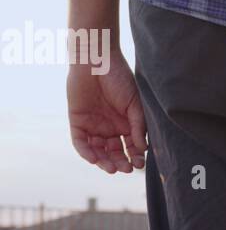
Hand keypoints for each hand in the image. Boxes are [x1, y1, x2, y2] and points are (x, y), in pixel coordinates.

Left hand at [66, 49, 145, 173]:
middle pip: (114, 152)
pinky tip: (94, 159)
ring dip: (104, 161)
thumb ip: (138, 126)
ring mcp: (93, 126)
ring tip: (112, 168)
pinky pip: (80, 142)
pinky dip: (86, 152)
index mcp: (126, 125)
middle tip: (126, 169)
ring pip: (97, 151)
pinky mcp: (77, 122)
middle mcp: (110, 128)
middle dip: (120, 162)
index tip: (140, 163)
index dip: (135, 157)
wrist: (97, 60)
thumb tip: (142, 149)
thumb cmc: (120, 79)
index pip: (131, 147)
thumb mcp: (135, 104)